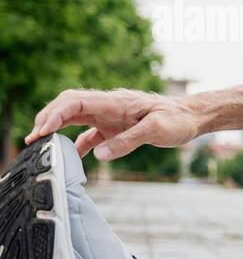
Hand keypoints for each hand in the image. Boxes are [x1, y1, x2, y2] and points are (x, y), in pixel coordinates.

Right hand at [25, 89, 205, 160]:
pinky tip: (72, 156)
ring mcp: (111, 116)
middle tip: (33, 139)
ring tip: (42, 146)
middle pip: (68, 106)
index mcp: (115, 102)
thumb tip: (99, 155)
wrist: (193, 116)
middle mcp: (108, 105)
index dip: (55, 113)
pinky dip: (77, 143)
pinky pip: (90, 133)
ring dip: (58, 129)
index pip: (75, 102)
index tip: (41, 130)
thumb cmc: (178, 119)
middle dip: (47, 119)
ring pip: (76, 118)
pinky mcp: (116, 127)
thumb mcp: (156, 130)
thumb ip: (128, 141)